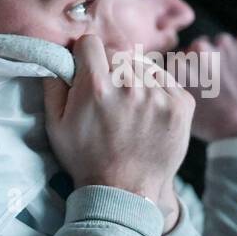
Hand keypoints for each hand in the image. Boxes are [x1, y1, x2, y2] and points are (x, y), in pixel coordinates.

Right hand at [44, 35, 193, 210]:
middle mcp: (130, 85)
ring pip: (144, 66)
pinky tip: (148, 114)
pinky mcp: (182, 104)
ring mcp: (160, 94)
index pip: (91, 43)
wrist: (126, 192)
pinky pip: (167, 80)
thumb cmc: (87, 159)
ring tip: (130, 109)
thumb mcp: (56, 126)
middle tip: (111, 98)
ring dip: (136, 80)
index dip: (86, 56)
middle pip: (119, 54)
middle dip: (112, 70)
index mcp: (96, 86)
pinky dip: (158, 91)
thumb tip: (58, 57)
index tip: (88, 71)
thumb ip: (54, 85)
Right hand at [173, 33, 236, 141]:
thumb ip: (178, 84)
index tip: (202, 82)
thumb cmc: (213, 126)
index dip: (192, 69)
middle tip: (219, 83)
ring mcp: (223, 47)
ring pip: (222, 42)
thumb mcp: (183, 106)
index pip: (181, 57)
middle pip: (199, 47)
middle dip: (207, 61)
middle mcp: (198, 51)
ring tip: (236, 81)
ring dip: (227, 55)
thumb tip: (178, 69)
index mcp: (178, 65)